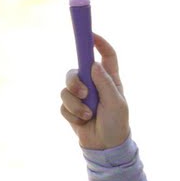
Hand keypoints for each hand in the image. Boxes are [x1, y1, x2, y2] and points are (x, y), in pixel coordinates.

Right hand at [59, 33, 130, 149]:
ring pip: (66, 89)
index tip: (90, 34)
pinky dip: (72, 113)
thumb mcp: (116, 103)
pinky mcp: (71, 107)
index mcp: (109, 79)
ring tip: (88, 115)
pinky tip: (82, 121)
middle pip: (76, 70)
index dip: (99, 43)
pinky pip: (63, 104)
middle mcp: (93, 84)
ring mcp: (81, 95)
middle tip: (82, 92)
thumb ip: (105, 83)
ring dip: (75, 103)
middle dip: (75, 81)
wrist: (105, 145)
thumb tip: (94, 63)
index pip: (106, 56)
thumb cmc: (116, 122)